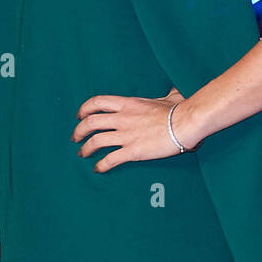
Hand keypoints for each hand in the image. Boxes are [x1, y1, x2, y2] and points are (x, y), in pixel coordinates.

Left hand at [73, 86, 205, 172]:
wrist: (185, 123)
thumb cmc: (179, 110)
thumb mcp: (168, 98)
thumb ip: (164, 96)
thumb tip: (173, 92)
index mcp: (127, 103)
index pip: (96, 102)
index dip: (84, 109)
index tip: (79, 115)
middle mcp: (122, 118)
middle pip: (90, 122)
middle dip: (78, 131)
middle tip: (75, 138)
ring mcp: (126, 135)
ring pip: (95, 141)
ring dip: (85, 149)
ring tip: (82, 154)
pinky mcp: (132, 151)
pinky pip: (110, 159)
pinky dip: (101, 165)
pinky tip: (97, 169)